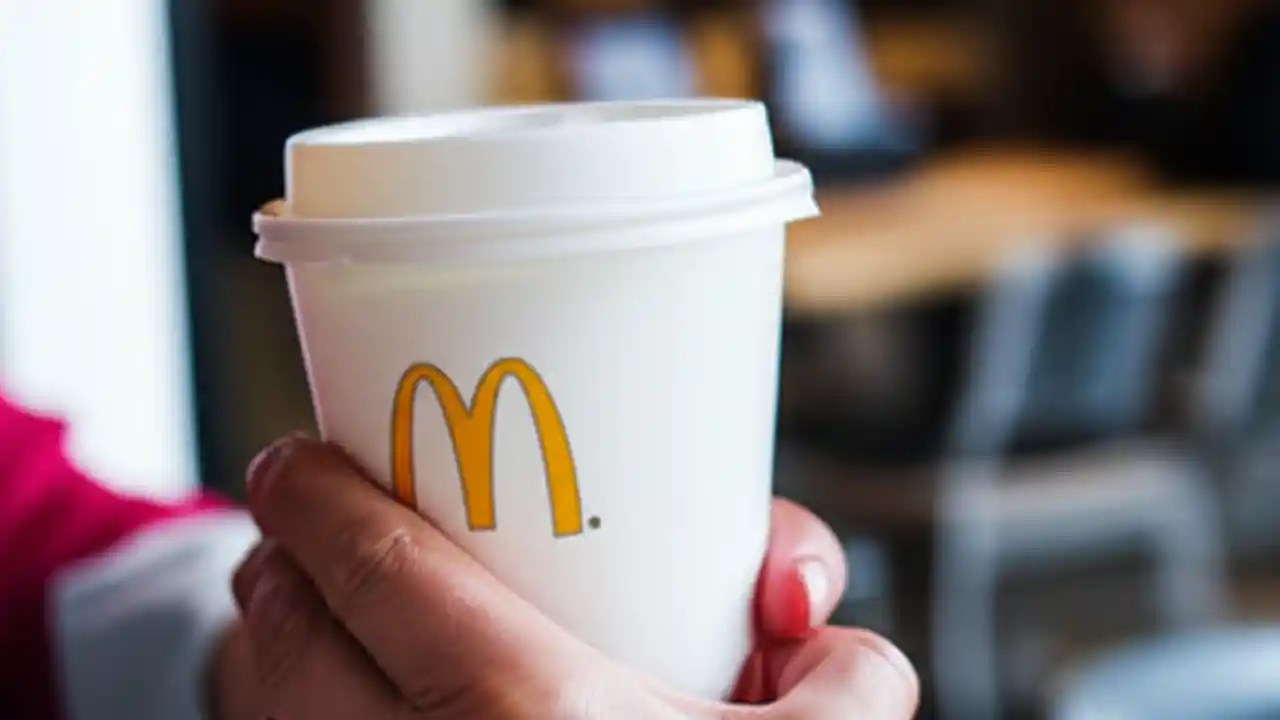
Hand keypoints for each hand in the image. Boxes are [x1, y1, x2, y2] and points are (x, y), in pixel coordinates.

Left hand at [223, 437, 917, 718]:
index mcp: (531, 719)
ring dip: (276, 649)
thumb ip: (847, 668)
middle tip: (296, 530)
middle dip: (281, 567)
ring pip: (277, 714)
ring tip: (301, 607)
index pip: (377, 573)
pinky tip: (328, 712)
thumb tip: (800, 617)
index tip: (294, 462)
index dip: (317, 500)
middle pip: (291, 640)